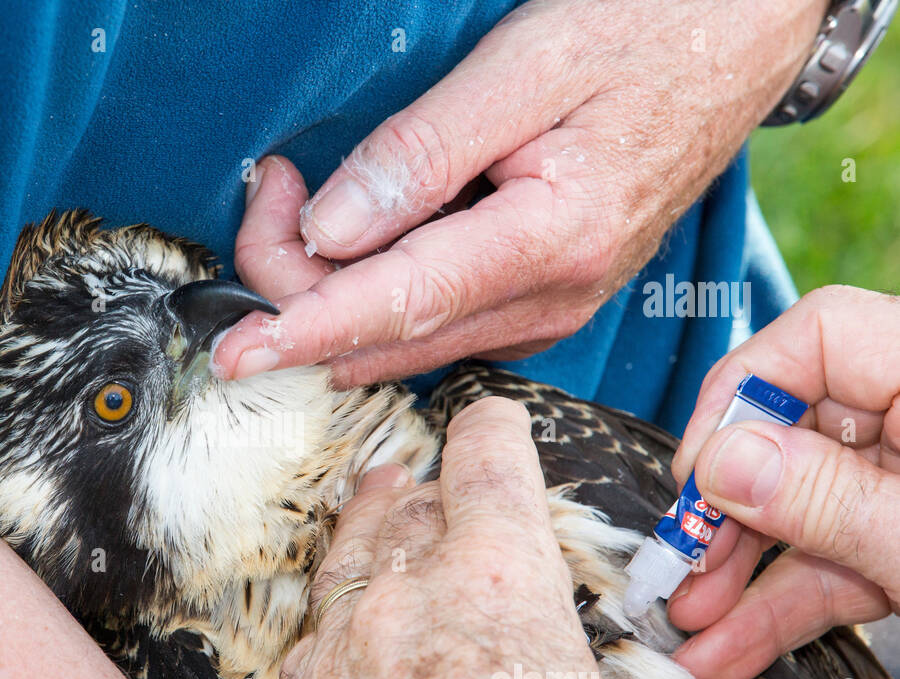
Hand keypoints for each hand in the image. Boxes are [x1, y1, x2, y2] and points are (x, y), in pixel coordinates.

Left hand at [217, 0, 826, 387]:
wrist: (736, 44)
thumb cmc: (645, 35)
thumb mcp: (528, 66)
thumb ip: (423, 154)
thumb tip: (332, 231)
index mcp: (549, 242)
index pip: (396, 304)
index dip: (302, 329)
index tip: (232, 353)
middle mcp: (548, 299)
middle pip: (385, 335)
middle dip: (299, 290)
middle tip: (271, 191)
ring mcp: (546, 308)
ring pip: (403, 340)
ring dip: (332, 292)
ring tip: (302, 196)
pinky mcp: (537, 300)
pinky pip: (433, 323)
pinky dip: (374, 295)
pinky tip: (359, 235)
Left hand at [275, 397, 685, 678]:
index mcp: (497, 577)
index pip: (489, 463)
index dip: (492, 429)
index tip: (489, 418)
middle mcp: (408, 596)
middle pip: (412, 508)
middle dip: (432, 490)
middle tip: (435, 483)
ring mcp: (344, 649)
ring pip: (349, 561)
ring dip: (367, 528)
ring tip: (374, 502)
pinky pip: (312, 643)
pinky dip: (334, 627)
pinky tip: (339, 633)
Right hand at [669, 286, 899, 678]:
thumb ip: (829, 499)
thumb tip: (719, 462)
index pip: (819, 336)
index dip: (741, 395)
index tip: (698, 476)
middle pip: (793, 433)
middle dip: (726, 510)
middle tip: (676, 564)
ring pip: (806, 511)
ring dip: (739, 572)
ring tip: (686, 625)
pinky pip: (835, 564)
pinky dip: (782, 607)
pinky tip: (728, 652)